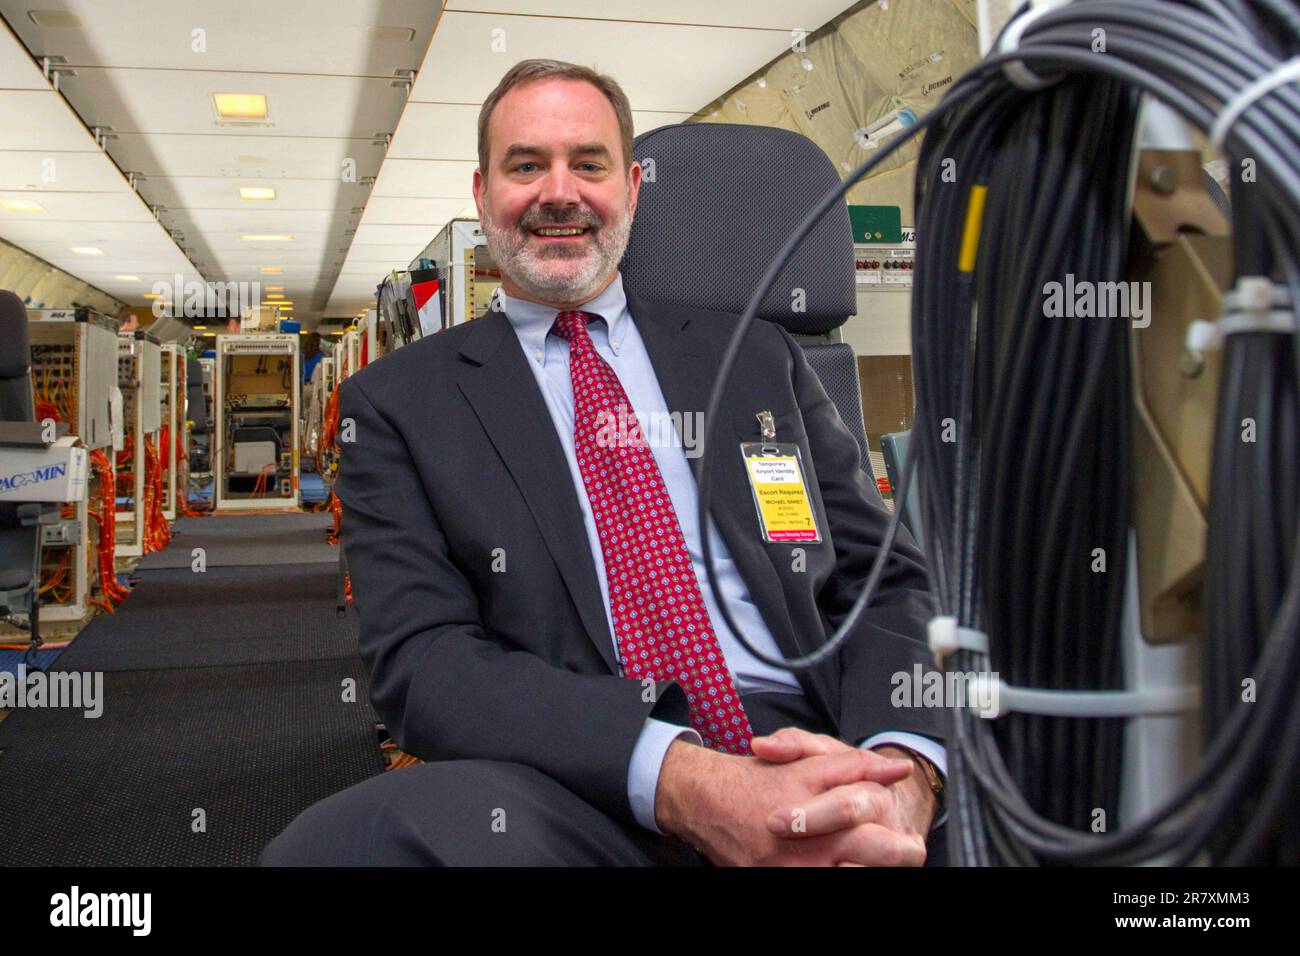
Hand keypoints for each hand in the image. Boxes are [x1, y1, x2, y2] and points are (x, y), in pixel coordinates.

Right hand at [653, 737, 917, 865]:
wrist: (707, 800)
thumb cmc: (762, 779)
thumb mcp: (809, 763)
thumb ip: (856, 766)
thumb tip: (899, 772)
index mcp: (819, 822)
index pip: (876, 842)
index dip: (902, 848)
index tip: (911, 847)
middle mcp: (805, 856)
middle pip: (864, 867)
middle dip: (888, 860)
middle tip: (901, 854)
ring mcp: (787, 875)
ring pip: (845, 878)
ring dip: (859, 869)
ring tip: (866, 861)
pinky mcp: (769, 883)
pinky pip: (814, 886)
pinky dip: (834, 873)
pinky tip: (838, 865)